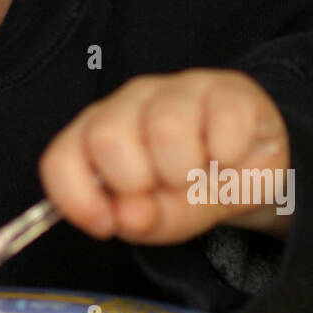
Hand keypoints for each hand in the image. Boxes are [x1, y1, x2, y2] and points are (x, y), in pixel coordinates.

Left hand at [38, 69, 290, 245]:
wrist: (252, 166)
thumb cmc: (192, 187)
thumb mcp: (162, 218)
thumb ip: (142, 221)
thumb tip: (130, 217)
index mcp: (97, 132)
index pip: (61, 158)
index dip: (77, 197)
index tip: (107, 224)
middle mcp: (130, 102)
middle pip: (107, 137)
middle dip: (136, 183)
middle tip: (163, 192)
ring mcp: (179, 88)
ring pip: (166, 128)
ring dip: (186, 172)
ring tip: (198, 178)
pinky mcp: (228, 89)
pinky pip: (223, 123)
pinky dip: (228, 157)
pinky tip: (228, 158)